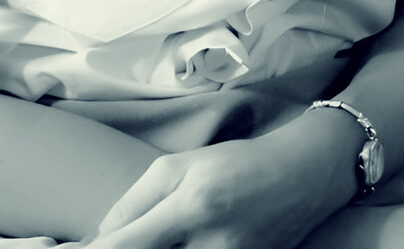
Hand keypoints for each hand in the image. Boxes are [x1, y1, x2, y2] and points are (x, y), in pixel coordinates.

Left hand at [87, 129, 351, 248]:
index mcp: (191, 206)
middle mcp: (212, 244)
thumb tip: (101, 237)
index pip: (128, 246)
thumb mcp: (181, 166)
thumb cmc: (235, 163)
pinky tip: (174, 244)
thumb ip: (136, 199)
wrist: (301, 177)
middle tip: (123, 240)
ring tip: (155, 236)